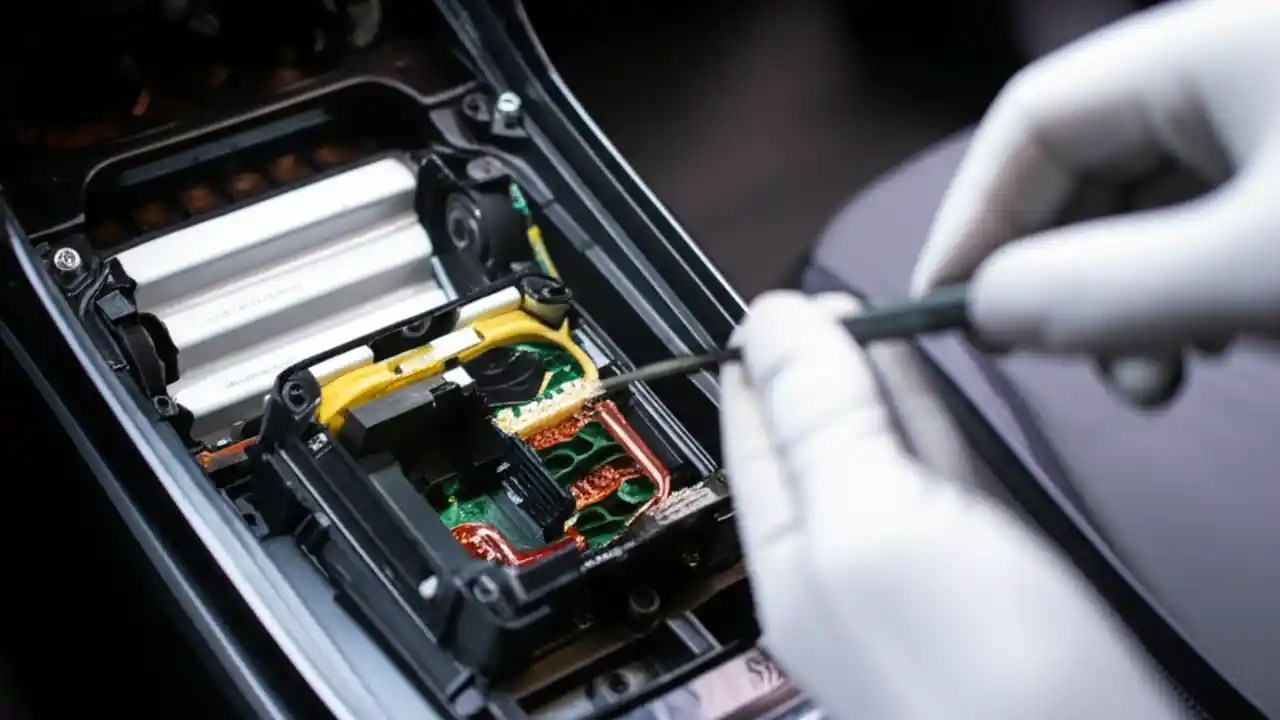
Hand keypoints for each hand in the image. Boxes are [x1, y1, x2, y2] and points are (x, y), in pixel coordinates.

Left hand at [721, 291, 1180, 718]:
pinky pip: (939, 488)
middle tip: (823, 305)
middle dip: (810, 366)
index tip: (776, 297)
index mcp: (791, 556)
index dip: (763, 355)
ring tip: (867, 330)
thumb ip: (820, 425)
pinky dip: (929, 434)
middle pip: (811, 440)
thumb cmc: (989, 701)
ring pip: (875, 457)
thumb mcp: (874, 529)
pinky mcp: (985, 588)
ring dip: (867, 390)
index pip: (755, 431)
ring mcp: (916, 577)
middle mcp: (842, 569)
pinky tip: (933, 409)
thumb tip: (773, 323)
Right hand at [913, 0, 1279, 358]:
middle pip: (1088, 166)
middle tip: (1057, 360)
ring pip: (1152, 206)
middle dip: (1061, 276)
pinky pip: (1217, 221)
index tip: (942, 310)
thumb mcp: (1256, 270)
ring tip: (1153, 379)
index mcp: (1210, 44)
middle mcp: (1236, 65)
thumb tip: (986, 309)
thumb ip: (1104, 289)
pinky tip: (1211, 341)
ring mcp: (1278, 116)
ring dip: (1127, 300)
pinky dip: (1189, 290)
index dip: (972, 219)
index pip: (1032, 119)